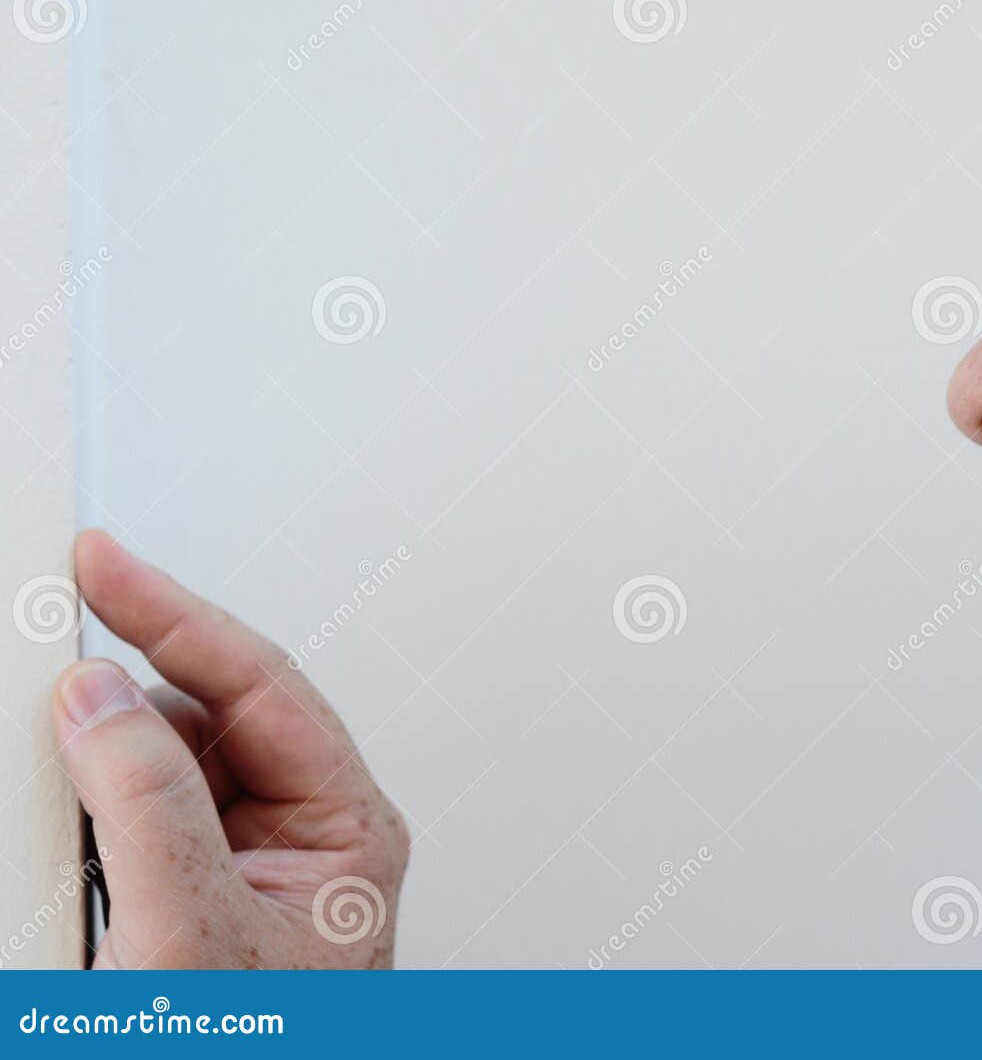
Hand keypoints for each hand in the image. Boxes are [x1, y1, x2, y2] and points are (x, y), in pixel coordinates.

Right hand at [53, 530, 407, 968]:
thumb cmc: (254, 1049)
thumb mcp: (194, 937)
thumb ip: (145, 810)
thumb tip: (97, 699)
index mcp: (343, 826)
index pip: (260, 685)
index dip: (177, 613)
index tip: (103, 561)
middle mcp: (300, 833)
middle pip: (206, 714)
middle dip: (126, 676)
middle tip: (50, 622)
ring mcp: (241, 863)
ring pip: (155, 765)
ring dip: (91, 752)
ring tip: (46, 758)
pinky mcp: (184, 895)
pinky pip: (124, 823)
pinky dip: (75, 810)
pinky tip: (49, 810)